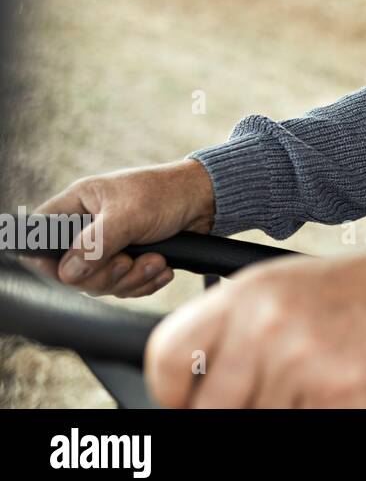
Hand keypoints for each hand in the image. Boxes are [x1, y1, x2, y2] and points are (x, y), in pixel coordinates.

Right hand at [27, 158, 215, 296]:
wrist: (207, 200)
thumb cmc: (167, 193)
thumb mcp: (129, 215)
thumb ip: (96, 243)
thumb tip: (69, 272)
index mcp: (78, 204)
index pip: (42, 237)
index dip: (50, 260)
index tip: (73, 270)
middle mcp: (89, 227)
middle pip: (72, 271)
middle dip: (104, 274)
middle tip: (127, 262)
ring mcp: (109, 245)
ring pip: (101, 283)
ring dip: (130, 279)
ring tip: (155, 263)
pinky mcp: (131, 260)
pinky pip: (124, 286)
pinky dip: (144, 283)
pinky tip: (163, 269)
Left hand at [143, 239, 365, 407]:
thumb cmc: (349, 294)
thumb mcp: (278, 292)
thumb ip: (230, 331)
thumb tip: (190, 387)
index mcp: (243, 294)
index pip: (167, 356)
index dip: (173, 392)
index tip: (190, 402)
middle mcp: (265, 324)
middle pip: (208, 407)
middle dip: (230, 412)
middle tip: (261, 399)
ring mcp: (299, 360)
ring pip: (255, 421)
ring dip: (280, 411)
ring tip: (307, 381)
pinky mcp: (334, 393)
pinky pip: (296, 427)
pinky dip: (312, 413)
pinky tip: (330, 387)